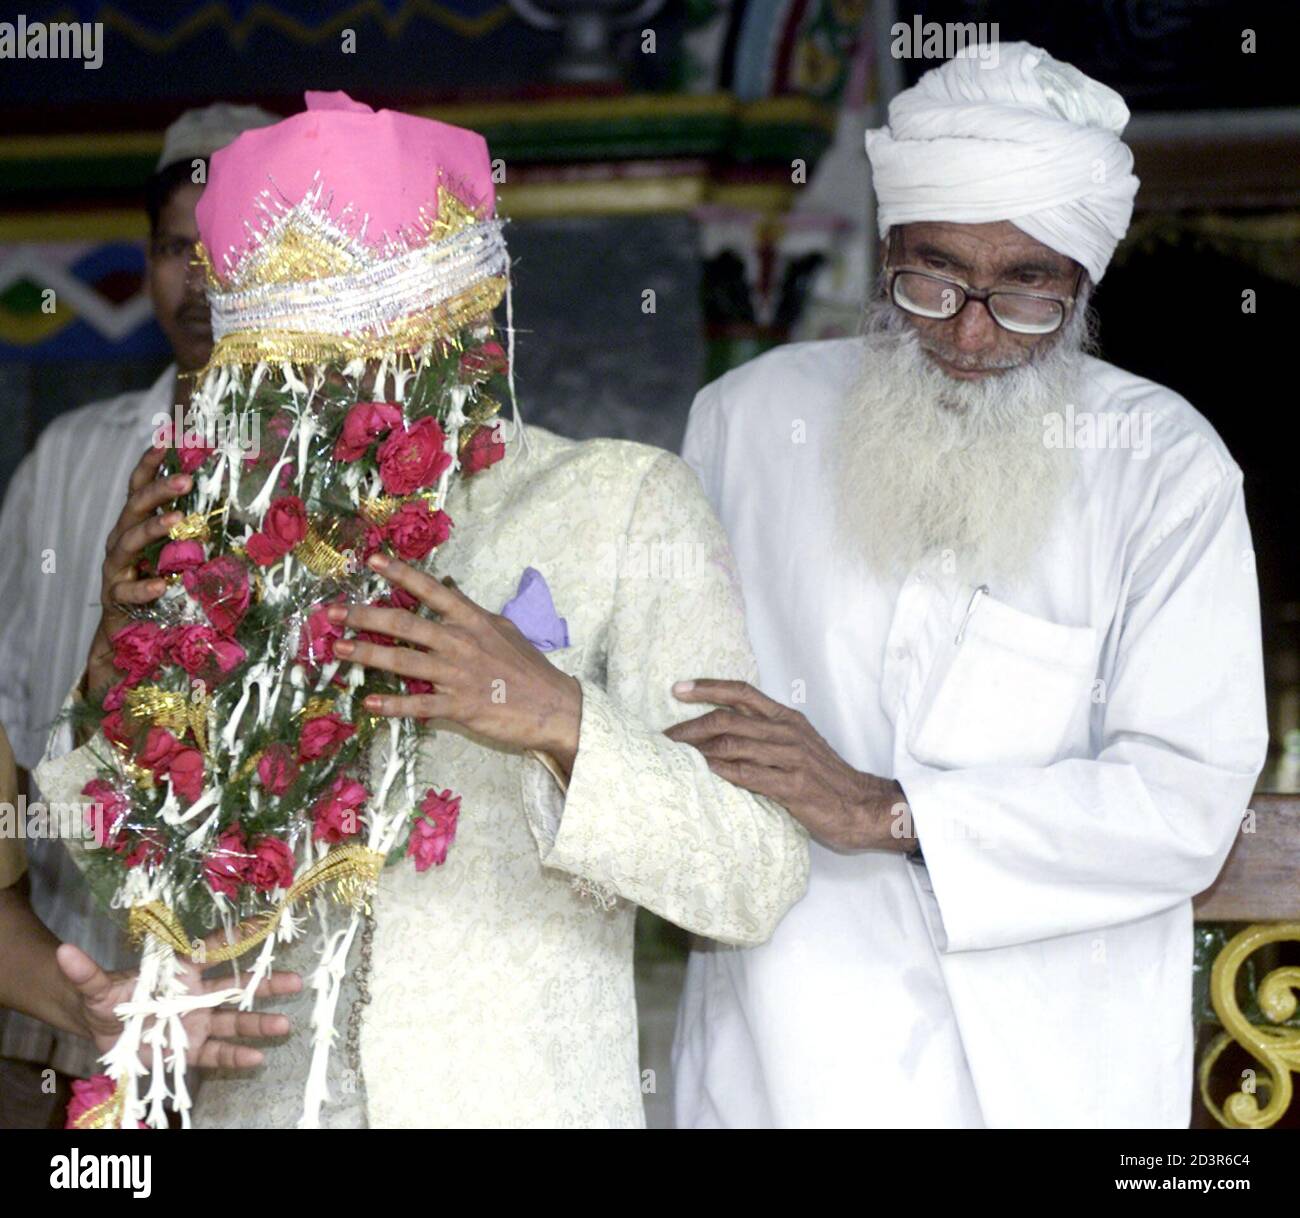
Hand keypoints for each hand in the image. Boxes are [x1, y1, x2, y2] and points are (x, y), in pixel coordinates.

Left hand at [57, 937, 300, 1069]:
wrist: (105, 1031)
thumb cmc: (108, 1000)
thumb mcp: (94, 988)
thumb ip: (85, 973)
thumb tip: (63, 953)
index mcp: (181, 970)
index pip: (214, 950)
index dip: (240, 936)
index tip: (269, 923)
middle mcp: (197, 994)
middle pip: (236, 988)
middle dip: (266, 985)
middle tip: (296, 981)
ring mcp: (197, 1022)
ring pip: (234, 1021)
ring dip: (259, 1023)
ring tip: (285, 1025)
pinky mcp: (191, 1049)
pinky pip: (217, 1054)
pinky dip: (237, 1057)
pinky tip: (258, 1059)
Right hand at [85, 445, 191, 693]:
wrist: (130, 633)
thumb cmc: (164, 586)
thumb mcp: (182, 556)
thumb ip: (198, 534)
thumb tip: (244, 512)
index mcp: (137, 525)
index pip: (140, 487)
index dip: (150, 463)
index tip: (168, 438)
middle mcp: (122, 541)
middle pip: (135, 507)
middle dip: (158, 490)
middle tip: (185, 478)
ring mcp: (115, 569)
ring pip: (127, 542)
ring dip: (153, 528)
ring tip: (178, 520)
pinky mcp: (116, 598)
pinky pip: (128, 590)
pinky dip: (145, 586)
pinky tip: (163, 584)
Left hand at [330, 554, 582, 773]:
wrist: (553, 706)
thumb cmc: (529, 669)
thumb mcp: (503, 631)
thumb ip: (472, 617)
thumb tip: (451, 600)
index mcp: (472, 620)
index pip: (432, 590)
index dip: (401, 574)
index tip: (372, 561)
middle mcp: (460, 642)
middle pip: (404, 624)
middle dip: (365, 616)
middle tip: (334, 612)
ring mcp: (457, 674)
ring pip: (402, 661)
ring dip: (367, 654)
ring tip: (340, 648)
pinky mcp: (458, 705)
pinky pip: (418, 704)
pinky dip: (393, 704)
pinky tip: (371, 704)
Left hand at [665, 679, 908, 853]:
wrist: (861, 805)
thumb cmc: (824, 778)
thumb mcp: (797, 745)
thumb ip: (764, 735)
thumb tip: (720, 732)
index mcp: (786, 718)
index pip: (742, 692)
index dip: (707, 687)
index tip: (677, 689)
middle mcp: (787, 731)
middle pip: (728, 718)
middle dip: (690, 726)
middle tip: (665, 737)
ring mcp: (791, 757)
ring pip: (733, 744)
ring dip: (699, 750)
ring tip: (674, 757)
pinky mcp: (793, 785)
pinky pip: (748, 775)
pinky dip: (721, 772)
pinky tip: (703, 774)